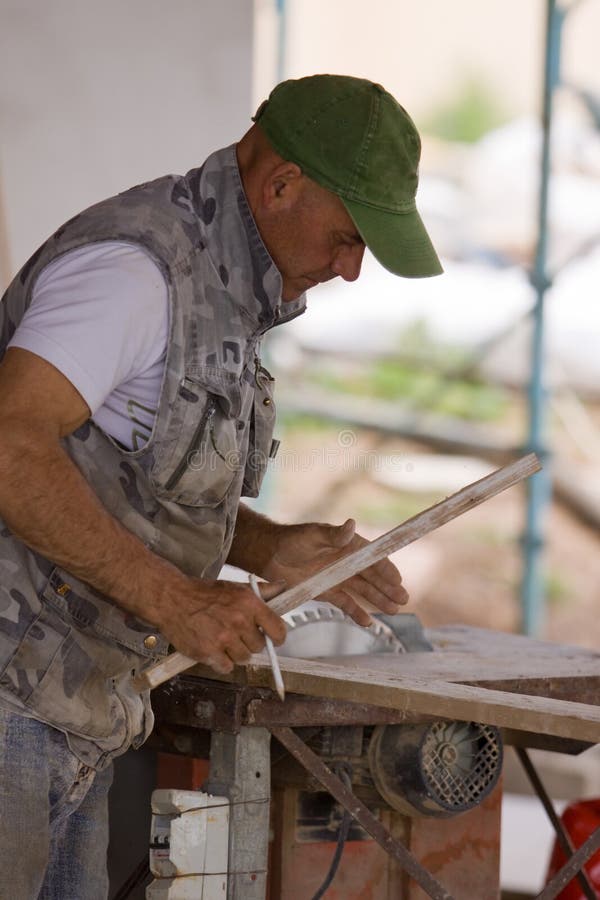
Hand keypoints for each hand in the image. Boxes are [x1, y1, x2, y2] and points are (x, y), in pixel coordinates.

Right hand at [158, 578, 285, 674]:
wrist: (172, 599)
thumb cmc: (204, 594)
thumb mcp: (235, 587)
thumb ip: (261, 591)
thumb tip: (282, 586)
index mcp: (249, 604)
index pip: (277, 629)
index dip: (277, 636)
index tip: (273, 638)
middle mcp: (238, 621)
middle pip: (259, 647)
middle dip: (250, 642)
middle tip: (237, 634)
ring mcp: (223, 639)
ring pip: (244, 659)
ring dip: (236, 653)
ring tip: (223, 640)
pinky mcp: (208, 652)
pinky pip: (227, 667)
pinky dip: (221, 662)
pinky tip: (214, 650)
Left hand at [261, 519, 408, 626]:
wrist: (271, 556)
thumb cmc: (293, 540)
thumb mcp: (313, 535)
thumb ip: (334, 534)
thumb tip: (351, 524)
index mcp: (348, 545)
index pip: (372, 557)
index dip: (386, 568)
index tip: (398, 579)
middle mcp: (347, 562)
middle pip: (372, 577)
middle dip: (388, 588)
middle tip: (403, 599)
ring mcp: (338, 578)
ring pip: (363, 591)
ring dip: (378, 600)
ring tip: (394, 610)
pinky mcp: (328, 592)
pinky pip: (346, 603)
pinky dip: (357, 612)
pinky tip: (368, 622)